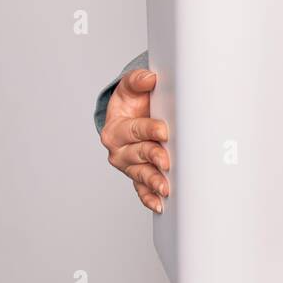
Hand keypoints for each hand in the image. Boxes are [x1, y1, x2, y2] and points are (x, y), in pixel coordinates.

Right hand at [99, 68, 170, 213]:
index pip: (134, 130)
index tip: (164, 131)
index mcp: (116, 129)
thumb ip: (138, 80)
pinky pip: (141, 189)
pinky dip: (149, 197)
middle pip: (138, 154)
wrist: (130, 116)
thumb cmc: (132, 102)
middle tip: (166, 161)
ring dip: (153, 181)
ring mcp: (129, 165)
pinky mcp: (138, 175)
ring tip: (165, 187)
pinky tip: (159, 204)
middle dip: (153, 157)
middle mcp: (120, 151)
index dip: (149, 130)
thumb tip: (149, 78)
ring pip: (141, 174)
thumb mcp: (131, 86)